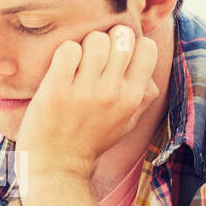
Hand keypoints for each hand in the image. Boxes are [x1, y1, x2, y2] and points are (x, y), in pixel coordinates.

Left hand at [15, 24, 158, 195]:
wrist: (56, 168)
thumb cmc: (91, 141)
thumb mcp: (126, 124)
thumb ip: (143, 98)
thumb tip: (149, 71)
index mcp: (132, 99)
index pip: (146, 46)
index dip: (131, 46)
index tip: (116, 58)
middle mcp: (112, 93)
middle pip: (120, 37)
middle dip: (107, 41)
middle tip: (94, 60)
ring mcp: (84, 92)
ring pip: (95, 39)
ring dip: (85, 46)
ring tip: (77, 65)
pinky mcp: (56, 90)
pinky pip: (68, 49)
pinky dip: (64, 53)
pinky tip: (62, 69)